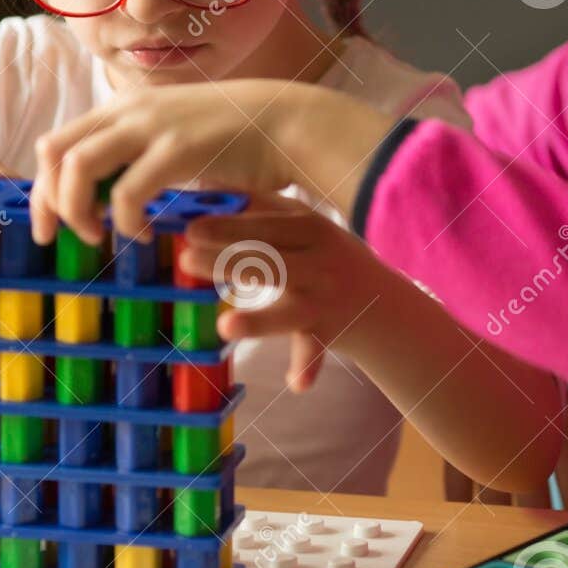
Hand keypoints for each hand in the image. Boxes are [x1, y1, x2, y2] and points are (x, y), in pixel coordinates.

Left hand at [29, 79, 393, 246]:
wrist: (286, 122)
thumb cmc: (236, 136)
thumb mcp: (174, 134)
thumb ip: (140, 153)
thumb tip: (111, 190)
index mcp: (123, 108)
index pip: (57, 142)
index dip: (42, 185)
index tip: (47, 222)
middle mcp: (128, 111)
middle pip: (54, 152)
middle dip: (46, 200)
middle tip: (56, 236)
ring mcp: (150, 126)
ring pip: (78, 167)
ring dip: (77, 208)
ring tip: (99, 235)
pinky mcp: (176, 150)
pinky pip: (127, 192)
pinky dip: (125, 221)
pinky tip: (142, 235)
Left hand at [176, 193, 403, 391]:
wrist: (380, 299)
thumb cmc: (325, 254)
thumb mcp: (300, 221)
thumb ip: (256, 204)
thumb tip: (204, 184)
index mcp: (310, 228)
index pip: (264, 225)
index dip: (229, 225)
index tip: (192, 228)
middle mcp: (318, 263)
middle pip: (269, 262)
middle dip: (229, 261)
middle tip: (186, 259)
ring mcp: (323, 300)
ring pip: (288, 312)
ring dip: (259, 321)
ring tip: (226, 326)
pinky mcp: (327, 332)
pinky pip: (315, 350)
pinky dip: (308, 366)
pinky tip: (296, 384)